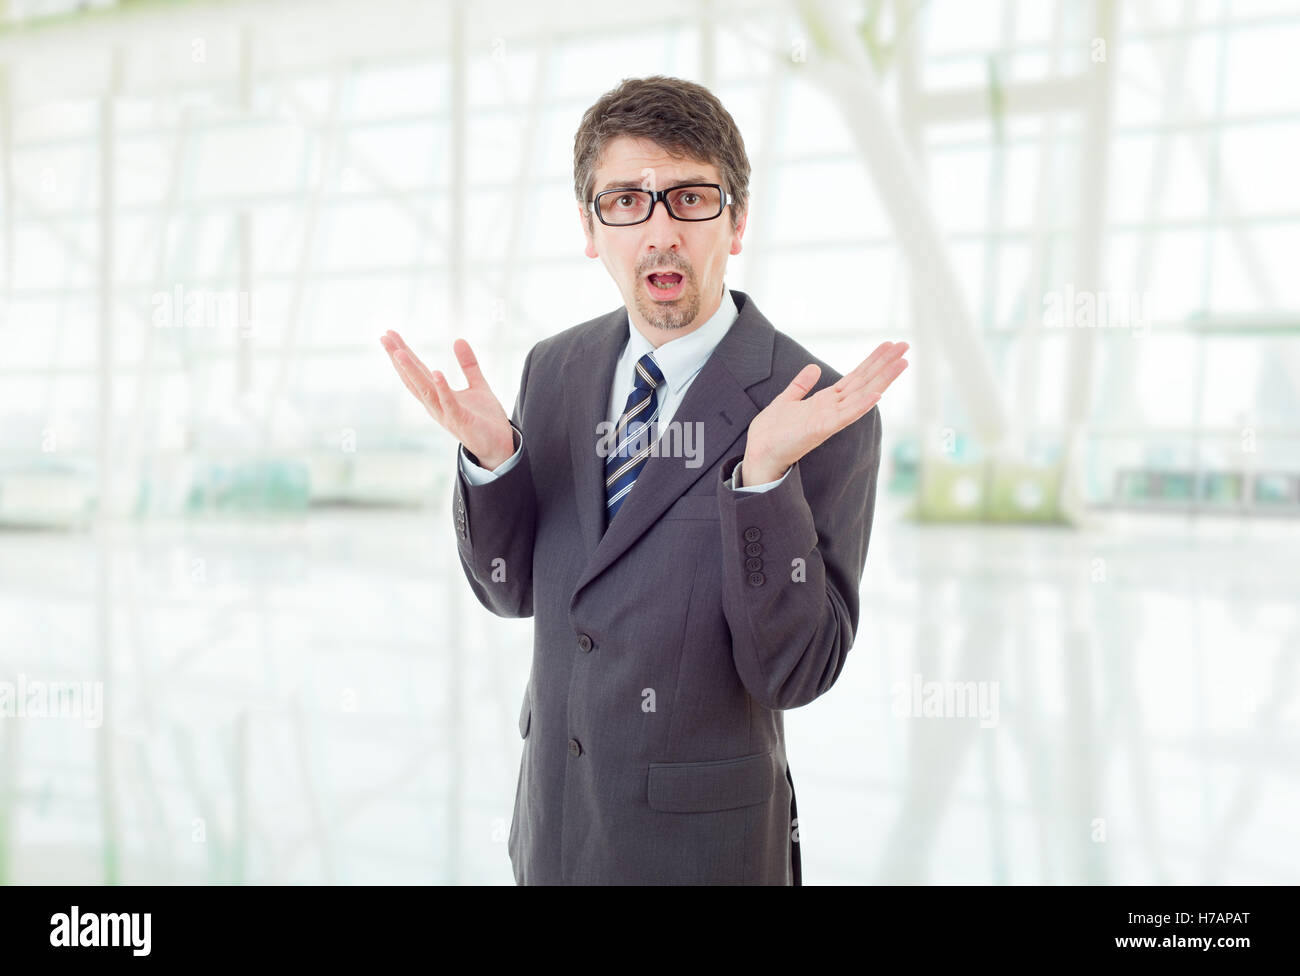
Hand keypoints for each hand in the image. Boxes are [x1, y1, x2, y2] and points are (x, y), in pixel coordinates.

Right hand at [379, 331, 515, 469]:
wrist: (500, 446)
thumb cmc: (485, 419)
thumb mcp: (477, 385)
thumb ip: (468, 364)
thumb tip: (458, 339)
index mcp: (437, 397)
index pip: (416, 372)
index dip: (403, 354)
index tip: (389, 334)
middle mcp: (435, 406)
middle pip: (413, 379)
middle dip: (398, 359)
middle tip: (384, 337)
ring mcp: (446, 414)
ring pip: (425, 390)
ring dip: (412, 372)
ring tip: (400, 353)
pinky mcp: (460, 421)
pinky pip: (449, 403)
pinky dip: (442, 388)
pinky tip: (436, 372)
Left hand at [741, 341, 908, 484]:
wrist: (758, 454)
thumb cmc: (772, 433)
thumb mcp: (786, 400)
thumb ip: (801, 385)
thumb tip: (814, 368)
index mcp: (826, 401)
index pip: (855, 377)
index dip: (872, 361)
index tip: (889, 345)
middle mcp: (832, 408)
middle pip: (864, 381)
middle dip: (885, 363)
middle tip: (905, 345)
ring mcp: (830, 419)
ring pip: (862, 395)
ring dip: (883, 379)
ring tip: (902, 363)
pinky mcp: (821, 429)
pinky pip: (846, 416)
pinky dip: (862, 406)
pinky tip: (878, 395)